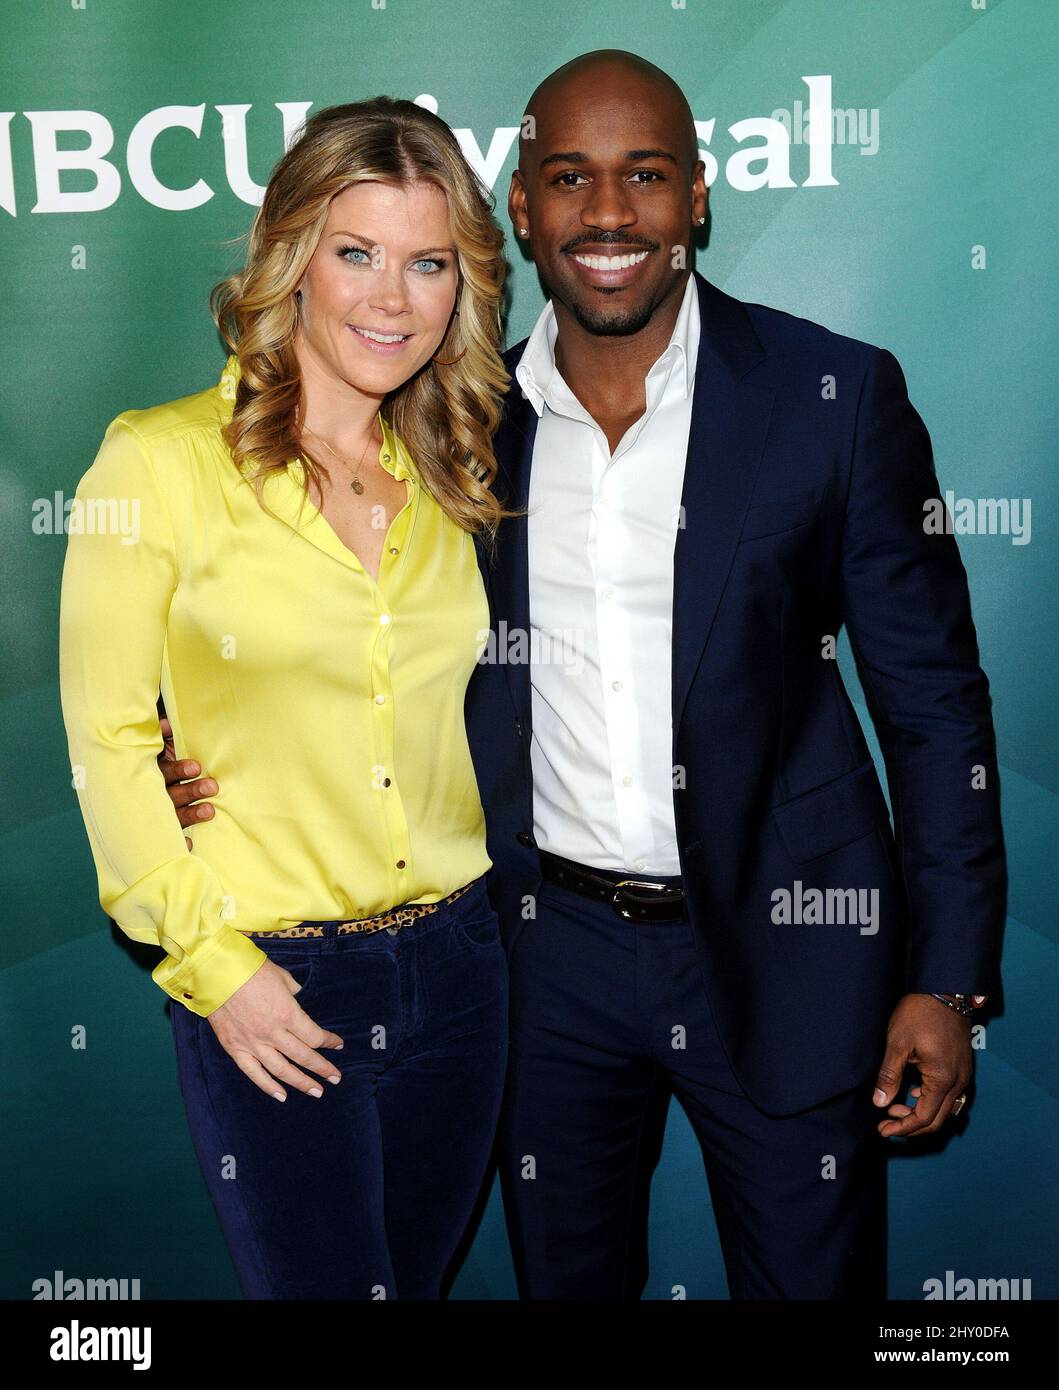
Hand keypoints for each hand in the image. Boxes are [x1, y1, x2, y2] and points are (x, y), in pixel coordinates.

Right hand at [157, 716, 217, 849]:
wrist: (115, 789)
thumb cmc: (149, 765)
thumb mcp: (153, 750)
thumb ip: (160, 736)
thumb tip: (166, 723)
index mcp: (150, 773)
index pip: (164, 772)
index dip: (179, 769)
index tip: (196, 766)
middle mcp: (152, 796)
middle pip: (171, 794)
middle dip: (191, 791)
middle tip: (211, 787)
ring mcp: (156, 815)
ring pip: (174, 816)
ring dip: (192, 814)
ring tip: (210, 810)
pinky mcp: (162, 832)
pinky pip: (170, 840)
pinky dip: (180, 844)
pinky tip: (191, 847)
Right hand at [206, 959, 344, 1100]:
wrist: (217, 973)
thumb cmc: (251, 970)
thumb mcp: (282, 977)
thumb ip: (293, 991)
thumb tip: (298, 997)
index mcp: (288, 1014)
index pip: (314, 1036)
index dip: (329, 1042)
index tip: (337, 1045)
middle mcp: (273, 1033)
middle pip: (303, 1056)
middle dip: (322, 1068)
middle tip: (335, 1078)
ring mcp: (253, 1043)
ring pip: (282, 1070)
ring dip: (301, 1083)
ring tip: (316, 1091)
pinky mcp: (235, 1048)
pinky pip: (254, 1073)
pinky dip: (268, 1086)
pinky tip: (282, 1096)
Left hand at [872, 993, 972, 1136]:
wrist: (945, 991)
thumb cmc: (920, 1014)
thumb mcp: (898, 1043)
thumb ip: (890, 1075)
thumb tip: (879, 1103)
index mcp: (942, 1079)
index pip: (924, 1118)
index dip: (902, 1128)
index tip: (882, 1130)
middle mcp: (958, 1082)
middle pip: (937, 1120)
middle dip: (911, 1126)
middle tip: (886, 1125)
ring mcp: (963, 1075)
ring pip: (944, 1109)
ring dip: (920, 1114)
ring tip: (894, 1108)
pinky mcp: (962, 1067)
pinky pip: (949, 1095)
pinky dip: (930, 1101)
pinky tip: (912, 1092)